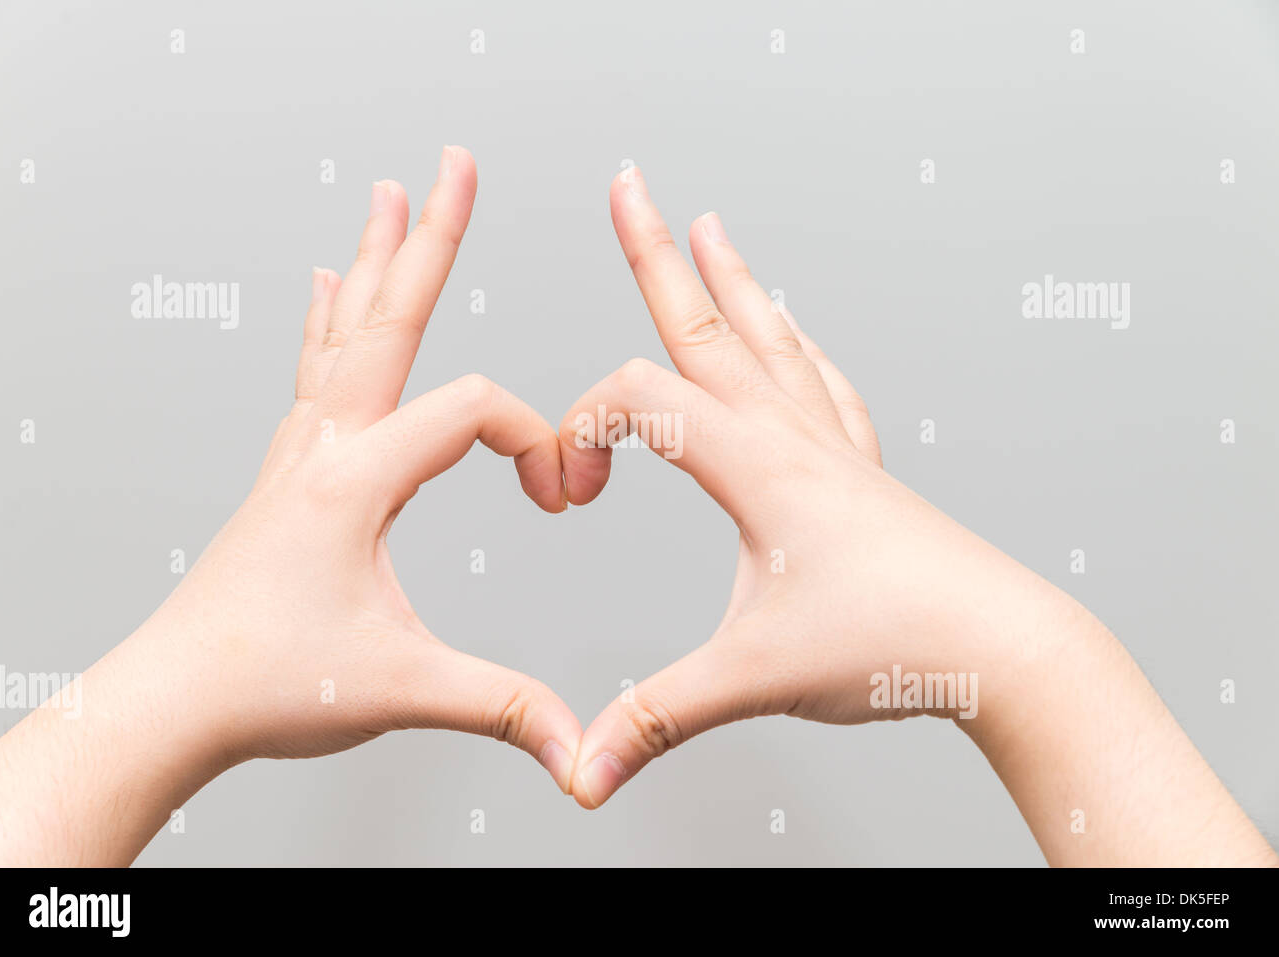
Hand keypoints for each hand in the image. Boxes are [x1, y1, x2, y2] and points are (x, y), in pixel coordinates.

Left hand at [163, 148, 580, 772]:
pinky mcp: (290, 472)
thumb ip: (503, 706)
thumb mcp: (402, 688)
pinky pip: (317, 370)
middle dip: (430, 237)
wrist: (173, 700)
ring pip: (345, 333)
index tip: (560, 498)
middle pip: (389, 318)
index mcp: (353, 478)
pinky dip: (331, 318)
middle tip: (453, 165)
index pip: (470, 412)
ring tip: (385, 198)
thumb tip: (579, 745)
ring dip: (376, 262)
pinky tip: (322, 288)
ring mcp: (299, 453)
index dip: (535, 440)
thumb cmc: (265, 685)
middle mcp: (321, 447)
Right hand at [559, 164, 1000, 805]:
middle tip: (629, 185)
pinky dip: (793, 347)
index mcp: (758, 467)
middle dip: (655, 251)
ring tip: (709, 228)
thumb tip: (580, 771)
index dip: (579, 436)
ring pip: (767, 341)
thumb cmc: (895, 645)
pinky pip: (820, 386)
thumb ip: (654, 719)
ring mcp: (832, 450)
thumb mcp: (753, 680)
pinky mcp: (859, 475)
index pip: (639, 403)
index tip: (566, 499)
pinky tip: (794, 334)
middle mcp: (794, 439)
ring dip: (729, 282)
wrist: (1003, 649)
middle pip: (706, 325)